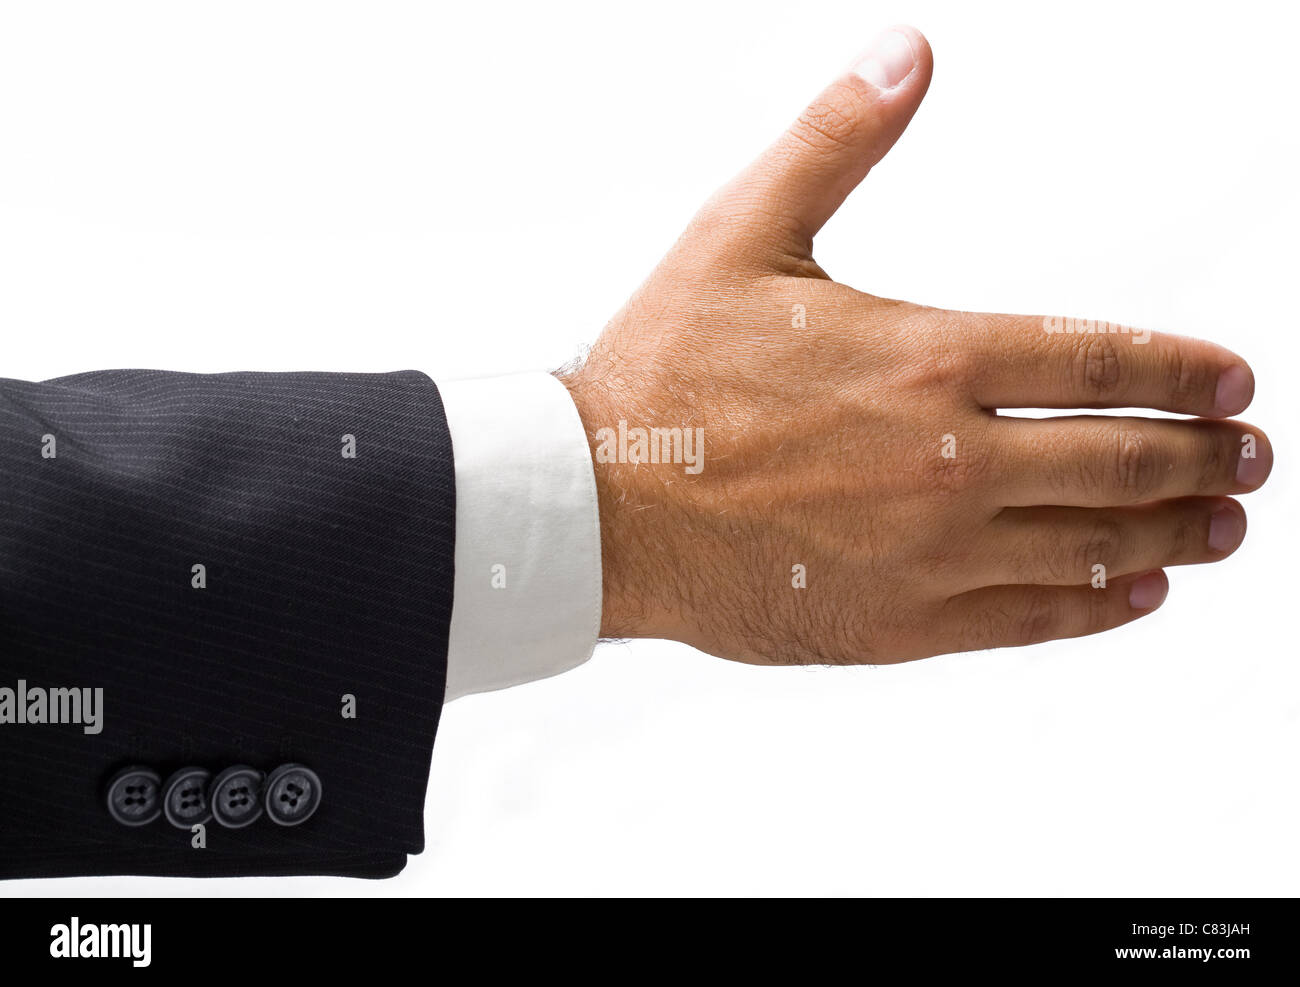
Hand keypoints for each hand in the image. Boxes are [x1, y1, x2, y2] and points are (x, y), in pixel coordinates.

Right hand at [560, 26, 1271, 665]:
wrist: (598, 506)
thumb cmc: (662, 377)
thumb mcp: (741, 233)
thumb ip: (836, 141)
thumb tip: (907, 54)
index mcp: (926, 357)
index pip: (1100, 359)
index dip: (1183, 370)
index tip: (1232, 382)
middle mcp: (948, 460)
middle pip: (1123, 461)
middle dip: (1205, 459)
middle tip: (1249, 459)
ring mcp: (930, 550)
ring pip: (1091, 546)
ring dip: (1174, 536)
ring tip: (1220, 529)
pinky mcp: (898, 622)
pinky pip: (1027, 619)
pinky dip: (1095, 606)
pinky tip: (1130, 594)